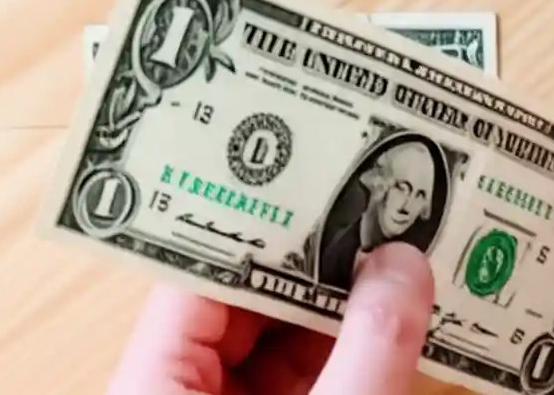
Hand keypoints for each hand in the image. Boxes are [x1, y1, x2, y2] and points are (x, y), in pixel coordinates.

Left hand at [108, 242, 433, 394]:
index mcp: (152, 388)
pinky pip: (291, 387)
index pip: (195, 279)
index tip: (313, 180)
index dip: (257, 226)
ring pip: (268, 350)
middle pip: (235, 308)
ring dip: (328, 313)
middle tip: (368, 211)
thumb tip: (402, 264)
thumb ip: (367, 352)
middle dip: (307, 268)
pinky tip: (384, 330)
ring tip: (388, 260)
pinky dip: (336, 361)